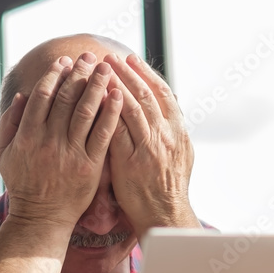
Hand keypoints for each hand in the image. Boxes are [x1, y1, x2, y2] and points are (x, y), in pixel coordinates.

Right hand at [0, 54, 123, 229]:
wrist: (42, 218)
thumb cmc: (22, 185)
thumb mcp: (4, 155)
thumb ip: (8, 125)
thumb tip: (20, 96)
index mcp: (27, 135)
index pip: (42, 96)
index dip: (54, 76)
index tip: (64, 62)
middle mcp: (49, 141)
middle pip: (66, 98)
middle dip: (79, 73)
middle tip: (89, 56)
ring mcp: (70, 152)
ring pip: (86, 111)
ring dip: (96, 85)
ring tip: (106, 67)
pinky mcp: (90, 165)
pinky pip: (103, 133)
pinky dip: (110, 112)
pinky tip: (117, 95)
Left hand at [104, 53, 198, 237]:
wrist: (165, 216)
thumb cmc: (169, 188)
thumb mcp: (181, 155)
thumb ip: (172, 130)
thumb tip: (168, 108)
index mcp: (178, 131)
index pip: (162, 94)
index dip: (146, 74)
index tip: (131, 59)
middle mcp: (165, 136)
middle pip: (144, 96)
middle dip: (126, 73)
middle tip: (109, 57)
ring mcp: (148, 149)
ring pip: (129, 109)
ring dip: (113, 86)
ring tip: (98, 71)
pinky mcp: (130, 162)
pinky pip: (115, 131)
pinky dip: (104, 113)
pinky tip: (92, 102)